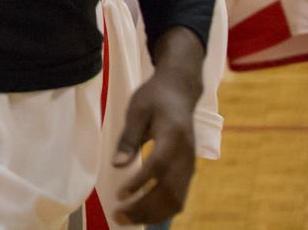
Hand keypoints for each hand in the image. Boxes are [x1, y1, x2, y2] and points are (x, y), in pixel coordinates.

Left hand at [113, 33, 202, 223]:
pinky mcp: (188, 172)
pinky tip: (141, 215)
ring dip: (152, 214)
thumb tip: (117, 165)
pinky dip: (162, 211)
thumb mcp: (137, 109)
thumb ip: (128, 138)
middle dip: (144, 208)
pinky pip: (179, 198)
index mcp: (174, 136)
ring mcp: (190, 166)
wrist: (180, 91)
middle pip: (170, 190)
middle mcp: (186, 155)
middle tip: (117, 216)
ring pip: (177, 200)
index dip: (140, 182)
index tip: (120, 195)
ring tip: (126, 219)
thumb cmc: (154, 97)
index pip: (158, 165)